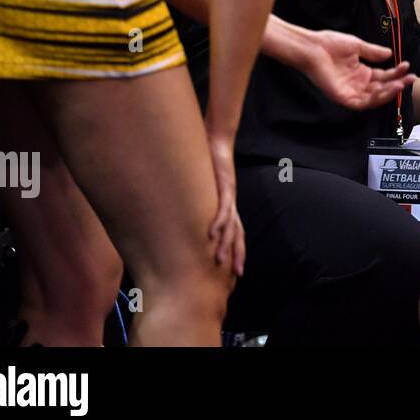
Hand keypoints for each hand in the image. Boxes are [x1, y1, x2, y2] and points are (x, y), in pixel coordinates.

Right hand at [206, 135, 245, 277]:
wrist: (217, 143)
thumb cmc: (207, 166)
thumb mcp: (202, 190)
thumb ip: (196, 204)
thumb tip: (181, 219)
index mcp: (227, 208)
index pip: (235, 234)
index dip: (236, 252)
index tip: (235, 273)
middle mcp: (231, 205)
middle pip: (238, 235)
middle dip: (237, 255)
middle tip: (235, 276)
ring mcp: (230, 197)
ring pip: (231, 225)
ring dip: (225, 244)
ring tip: (219, 260)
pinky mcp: (226, 187)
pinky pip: (223, 207)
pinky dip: (218, 221)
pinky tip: (212, 233)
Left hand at [296, 29, 412, 108]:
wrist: (313, 47)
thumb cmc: (330, 44)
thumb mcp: (357, 46)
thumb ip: (373, 52)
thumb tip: (389, 54)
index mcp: (362, 72)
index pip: (383, 76)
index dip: (396, 73)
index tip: (407, 66)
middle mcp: (358, 84)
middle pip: (382, 89)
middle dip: (397, 84)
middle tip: (411, 78)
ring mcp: (350, 91)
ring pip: (374, 99)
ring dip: (389, 93)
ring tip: (401, 84)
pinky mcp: (343, 97)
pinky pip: (362, 103)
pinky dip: (375, 99)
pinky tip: (385, 90)